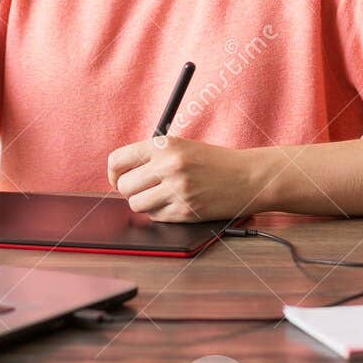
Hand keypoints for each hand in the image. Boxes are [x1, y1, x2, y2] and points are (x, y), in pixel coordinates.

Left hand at [106, 136, 262, 222]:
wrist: (249, 176)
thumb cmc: (215, 162)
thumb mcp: (181, 147)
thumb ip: (152, 157)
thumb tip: (120, 175)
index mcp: (164, 145)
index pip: (118, 160)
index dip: (113, 173)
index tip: (118, 179)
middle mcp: (168, 165)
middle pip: (124, 186)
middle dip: (130, 191)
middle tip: (144, 190)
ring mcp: (176, 190)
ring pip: (136, 204)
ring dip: (145, 204)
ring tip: (161, 197)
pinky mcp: (185, 211)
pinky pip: (155, 217)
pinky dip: (161, 213)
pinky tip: (176, 204)